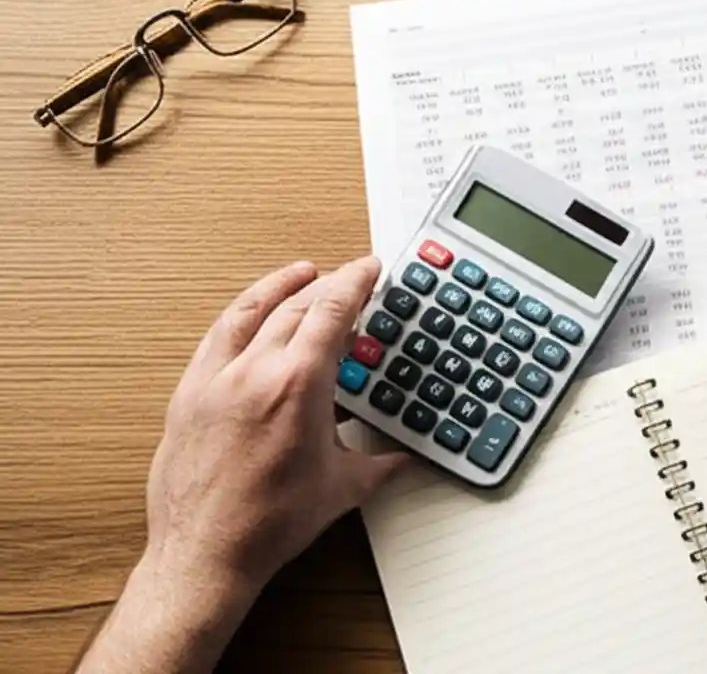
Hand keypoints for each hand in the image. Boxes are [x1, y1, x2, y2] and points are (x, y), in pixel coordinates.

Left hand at [77, 258, 409, 673]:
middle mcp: (254, 372)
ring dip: (279, 287)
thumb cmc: (270, 524)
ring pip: (250, 312)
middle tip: (347, 278)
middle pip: (295, 306)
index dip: (353, 283)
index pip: (331, 313)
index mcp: (298, 387)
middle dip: (327, 285)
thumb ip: (380, 463)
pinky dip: (240, 316)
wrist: (206, 552)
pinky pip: (217, 337)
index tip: (368, 268)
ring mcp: (216, 379)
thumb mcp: (342, 489)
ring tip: (301, 275)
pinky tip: (250, 314)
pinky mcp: (189, 394)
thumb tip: (404, 457)